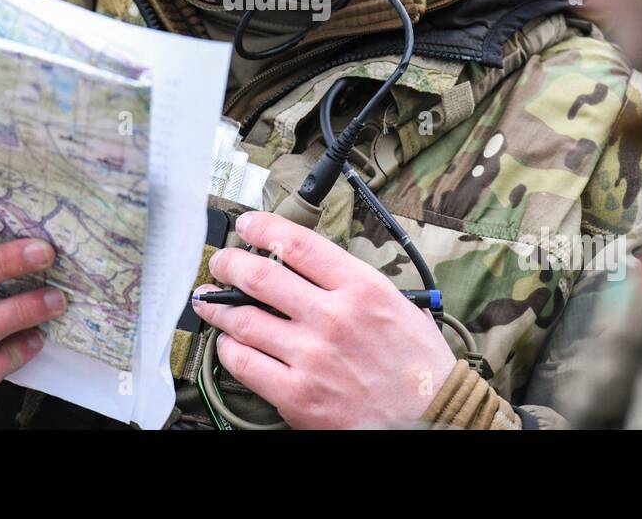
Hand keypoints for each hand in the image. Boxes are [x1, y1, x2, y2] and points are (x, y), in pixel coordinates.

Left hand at [191, 211, 456, 428]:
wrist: (432, 418)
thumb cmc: (420, 366)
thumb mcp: (400, 305)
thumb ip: (356, 282)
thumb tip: (314, 264)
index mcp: (361, 288)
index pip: (297, 243)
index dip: (262, 227)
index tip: (247, 224)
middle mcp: (333, 317)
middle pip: (260, 276)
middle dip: (230, 263)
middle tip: (220, 261)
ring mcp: (311, 357)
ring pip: (244, 319)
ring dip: (218, 306)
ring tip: (209, 300)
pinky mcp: (296, 395)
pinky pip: (245, 364)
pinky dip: (229, 349)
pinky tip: (228, 343)